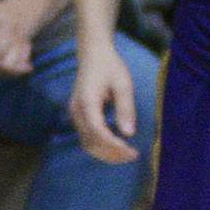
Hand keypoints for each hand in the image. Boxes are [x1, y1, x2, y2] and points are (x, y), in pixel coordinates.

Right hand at [69, 41, 140, 163]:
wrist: (93, 54)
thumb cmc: (110, 67)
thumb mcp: (123, 84)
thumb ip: (125, 108)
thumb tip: (128, 134)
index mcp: (86, 101)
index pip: (97, 131)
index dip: (114, 145)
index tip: (132, 150)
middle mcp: (76, 110)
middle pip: (90, 142)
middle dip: (111, 154)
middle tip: (133, 155)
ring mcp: (75, 113)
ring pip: (87, 143)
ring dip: (106, 153)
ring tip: (127, 155)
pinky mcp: (78, 115)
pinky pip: (87, 137)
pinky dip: (101, 146)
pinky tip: (117, 146)